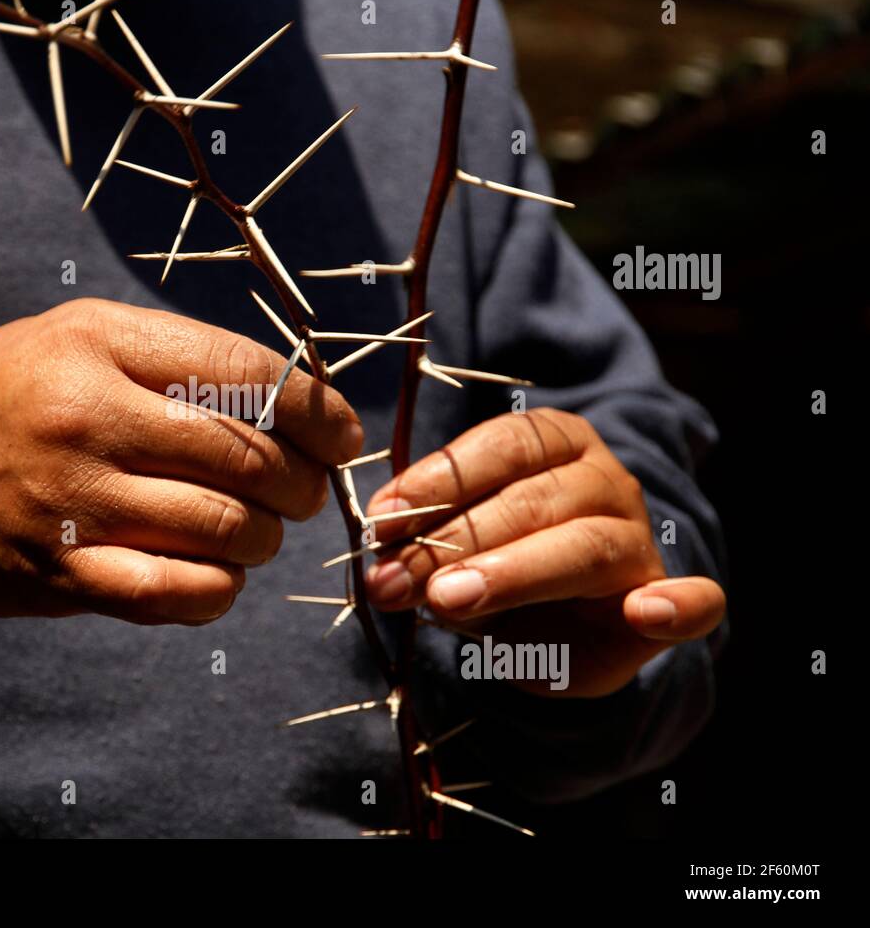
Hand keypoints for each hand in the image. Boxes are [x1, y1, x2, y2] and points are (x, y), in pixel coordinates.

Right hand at [0, 298, 362, 624]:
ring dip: (265, 536)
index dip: (316, 409)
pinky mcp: (64, 574)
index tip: (343, 432)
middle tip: (302, 486)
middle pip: (250, 459)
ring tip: (257, 527)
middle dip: (301, 481)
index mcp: (100, 349)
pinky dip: (220, 589)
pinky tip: (218, 573)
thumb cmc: (8, 394)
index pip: (247, 376)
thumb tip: (293, 397)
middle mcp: (90, 422)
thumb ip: (180, 355)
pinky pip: (179, 594)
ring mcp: (76, 505)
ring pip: (227, 531)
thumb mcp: (80, 336)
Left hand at [363, 408, 724, 696]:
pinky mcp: (671, 604)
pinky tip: (646, 613)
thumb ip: (423, 552)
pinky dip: (678, 606)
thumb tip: (382, 571)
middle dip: (455, 540)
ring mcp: (640, 540)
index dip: (439, 481)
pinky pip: (694, 602)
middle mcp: (604, 480)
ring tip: (450, 601)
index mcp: (554, 444)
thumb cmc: (497, 570)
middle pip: (533, 499)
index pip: (503, 446)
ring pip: (584, 546)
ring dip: (513, 573)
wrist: (558, 631)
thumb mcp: (451, 553)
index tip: (383, 521)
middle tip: (395, 581)